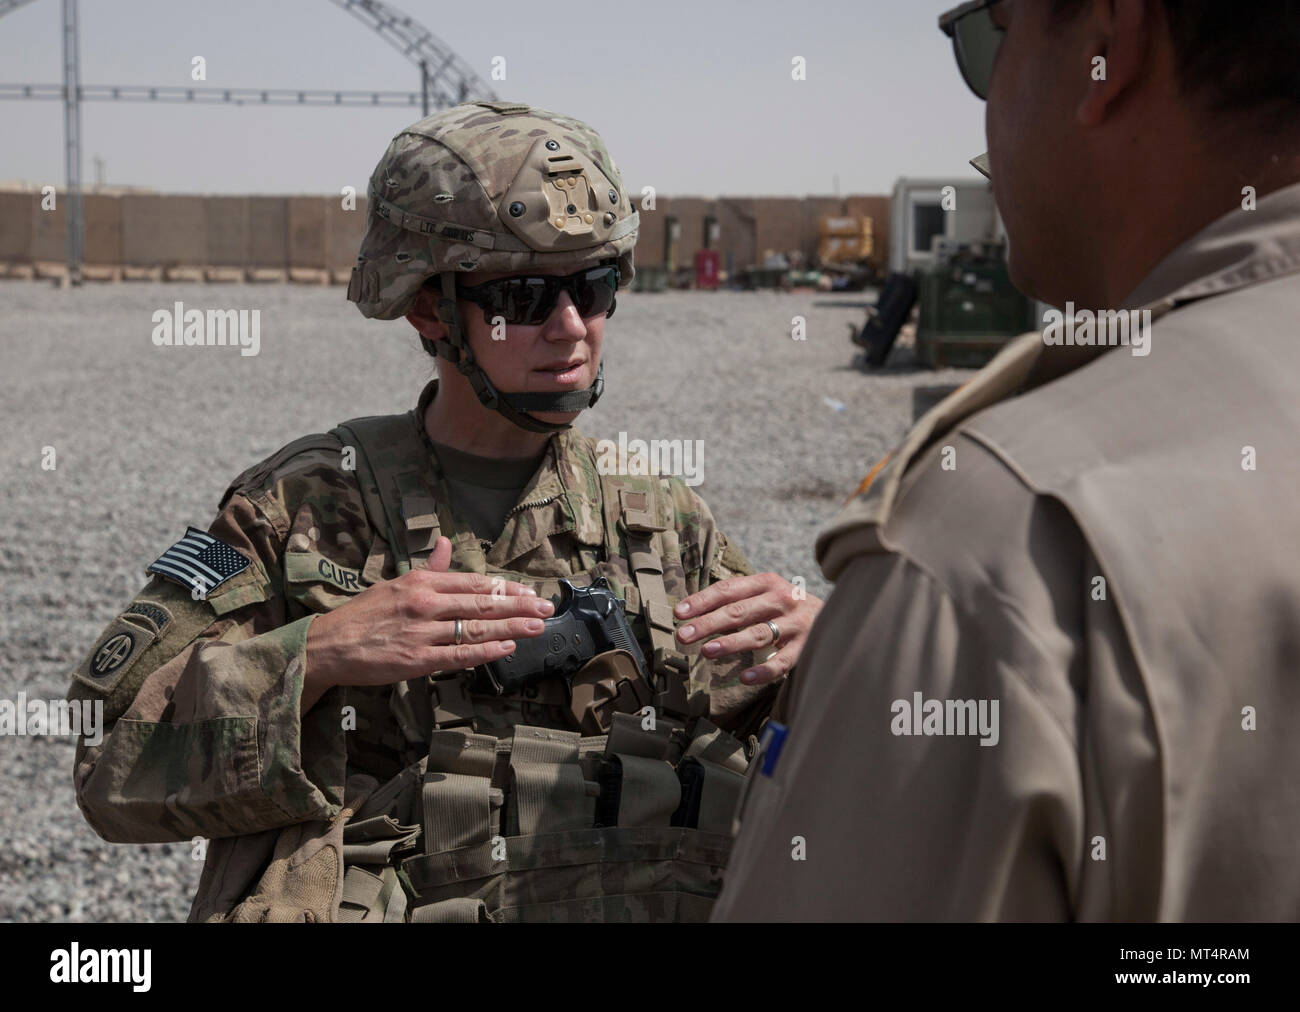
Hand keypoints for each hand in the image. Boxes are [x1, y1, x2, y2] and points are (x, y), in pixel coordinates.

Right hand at [301, 536, 551, 711]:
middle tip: (546, 608)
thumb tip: (448, 543)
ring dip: (511, 627)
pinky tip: (506, 647)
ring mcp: (421, 632)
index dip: (505, 588)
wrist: (328, 645)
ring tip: (537, 626)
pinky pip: (458, 654)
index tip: (530, 591)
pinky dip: (485, 651)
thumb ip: (429, 567)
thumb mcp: (396, 582)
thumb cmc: (364, 614)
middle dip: (518, 606)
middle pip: (481, 604)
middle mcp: (424, 603)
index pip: (473, 583)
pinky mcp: (416, 659)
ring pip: (475, 628)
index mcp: (421, 582)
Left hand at [673, 573, 822, 685]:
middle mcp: (783, 599)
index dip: (702, 600)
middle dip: (708, 623)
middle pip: (739, 611)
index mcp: (768, 582)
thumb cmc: (788, 608)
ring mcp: (797, 623)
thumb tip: (693, 615)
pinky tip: (744, 678)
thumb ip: (738, 600)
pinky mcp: (808, 647)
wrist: (841, 615)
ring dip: (731, 643)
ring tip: (707, 651)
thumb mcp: (767, 594)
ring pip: (758, 634)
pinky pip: (782, 662)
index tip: (679, 613)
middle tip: (683, 635)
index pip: (728, 590)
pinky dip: (763, 671)